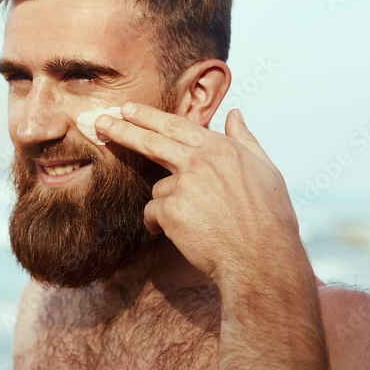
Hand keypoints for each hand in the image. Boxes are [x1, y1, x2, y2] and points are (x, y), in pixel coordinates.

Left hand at [95, 102, 301, 283]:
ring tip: (199, 223)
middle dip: (122, 129)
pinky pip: (153, 214)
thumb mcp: (266, 170)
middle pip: (151, 140)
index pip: (177, 125)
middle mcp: (200, 160)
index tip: (128, 109)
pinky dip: (161, 225)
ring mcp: (184, 184)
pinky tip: (184, 235)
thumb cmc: (269, 219)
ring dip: (169, 204)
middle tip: (100, 122)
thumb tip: (235, 113)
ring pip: (159, 188)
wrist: (261, 260)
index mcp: (222, 148)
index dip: (149, 117)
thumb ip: (245, 139)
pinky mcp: (171, 210)